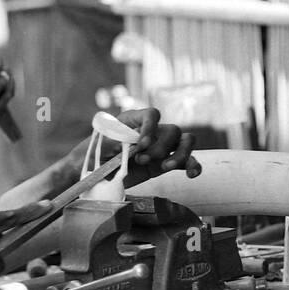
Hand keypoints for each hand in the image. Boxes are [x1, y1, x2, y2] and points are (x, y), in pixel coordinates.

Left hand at [61, 108, 201, 182]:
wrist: (94, 175)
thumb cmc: (94, 155)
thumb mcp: (100, 145)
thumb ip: (117, 141)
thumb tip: (132, 145)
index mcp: (135, 121)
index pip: (153, 114)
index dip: (151, 127)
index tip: (140, 144)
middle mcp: (151, 131)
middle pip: (172, 130)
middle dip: (160, 147)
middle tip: (142, 159)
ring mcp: (161, 148)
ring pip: (185, 142)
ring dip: (181, 154)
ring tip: (165, 167)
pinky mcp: (165, 164)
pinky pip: (187, 162)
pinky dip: (194, 166)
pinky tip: (191, 175)